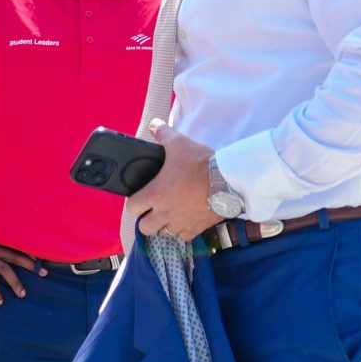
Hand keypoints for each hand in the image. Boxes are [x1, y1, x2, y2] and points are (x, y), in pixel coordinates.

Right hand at [0, 235, 44, 304]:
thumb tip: (10, 257)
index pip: (15, 246)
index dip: (30, 253)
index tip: (42, 261)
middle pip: (14, 256)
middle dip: (30, 265)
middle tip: (43, 274)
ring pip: (4, 269)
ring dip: (15, 282)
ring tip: (23, 294)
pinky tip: (0, 301)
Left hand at [126, 120, 222, 239]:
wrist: (228, 180)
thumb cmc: (200, 163)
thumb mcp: (179, 143)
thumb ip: (163, 133)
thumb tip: (154, 124)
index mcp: (155, 194)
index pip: (132, 208)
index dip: (134, 203)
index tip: (140, 198)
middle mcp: (164, 213)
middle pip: (145, 228)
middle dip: (147, 219)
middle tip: (154, 208)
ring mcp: (180, 223)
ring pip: (164, 234)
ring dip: (165, 226)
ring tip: (171, 214)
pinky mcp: (197, 228)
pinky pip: (184, 237)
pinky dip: (183, 230)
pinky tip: (187, 219)